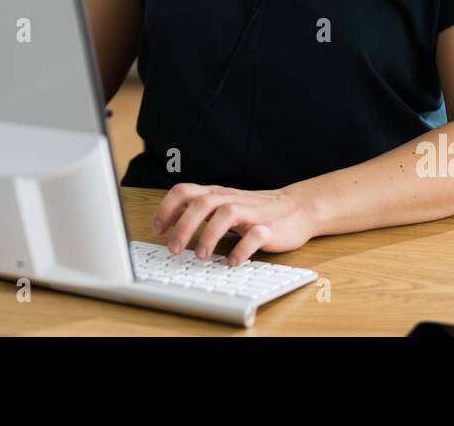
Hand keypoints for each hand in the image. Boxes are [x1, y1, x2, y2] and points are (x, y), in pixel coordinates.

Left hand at [151, 182, 314, 266]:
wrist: (297, 208)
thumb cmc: (254, 210)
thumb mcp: (224, 205)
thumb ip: (200, 210)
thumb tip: (169, 223)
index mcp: (216, 194)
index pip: (185, 191)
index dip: (167, 209)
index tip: (157, 230)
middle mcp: (231, 200)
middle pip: (202, 203)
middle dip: (183, 226)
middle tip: (173, 249)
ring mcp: (251, 213)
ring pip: (226, 213)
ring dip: (210, 235)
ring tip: (201, 256)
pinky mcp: (269, 228)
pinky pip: (255, 235)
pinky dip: (241, 249)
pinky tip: (232, 262)